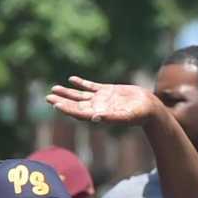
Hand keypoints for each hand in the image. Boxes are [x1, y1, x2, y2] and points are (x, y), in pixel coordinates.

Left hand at [47, 76, 162, 125]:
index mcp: (99, 115)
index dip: (66, 108)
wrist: (149, 107)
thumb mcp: (125, 117)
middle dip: (61, 101)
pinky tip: (72, 79)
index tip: (55, 105)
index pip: (78, 112)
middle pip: (75, 104)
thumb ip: (110, 117)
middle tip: (47, 97)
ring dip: (67, 92)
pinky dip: (81, 83)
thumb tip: (94, 118)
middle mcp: (97, 108)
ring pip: (80, 95)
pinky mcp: (108, 90)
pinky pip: (91, 86)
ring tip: (53, 88)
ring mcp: (102, 99)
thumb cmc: (139, 115)